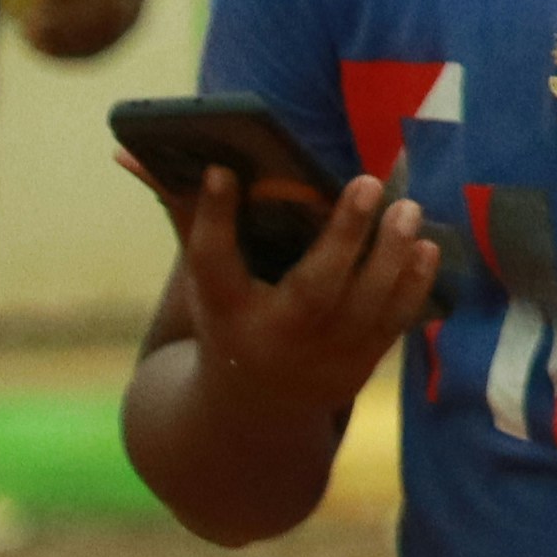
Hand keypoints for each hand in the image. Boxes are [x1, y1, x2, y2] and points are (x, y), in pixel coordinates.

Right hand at [165, 166, 440, 427]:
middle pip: (310, 291)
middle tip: (369, 180)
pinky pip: (394, 324)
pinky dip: (413, 287)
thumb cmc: (231, 315)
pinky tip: (427, 246)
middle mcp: (273, 336)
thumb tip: (129, 150)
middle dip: (343, 237)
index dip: (211, 217)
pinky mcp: (361, 363)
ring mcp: (322, 355)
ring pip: (364, 308)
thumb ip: (188, 213)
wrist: (257, 406)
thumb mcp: (204, 276)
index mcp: (225, 309)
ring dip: (391, 257)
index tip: (219, 169)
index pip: (211, 262)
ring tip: (409, 207)